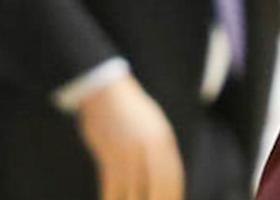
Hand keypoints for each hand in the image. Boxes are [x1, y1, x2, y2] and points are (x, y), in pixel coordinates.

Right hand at [78, 74, 184, 199]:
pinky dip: (112, 199)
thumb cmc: (131, 110)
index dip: (174, 195)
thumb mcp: (153, 126)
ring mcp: (129, 152)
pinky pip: (112, 186)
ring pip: (134, 190)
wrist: (105, 90)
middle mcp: (149, 148)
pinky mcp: (109, 154)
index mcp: (163, 140)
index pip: (173, 175)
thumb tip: (166, 173)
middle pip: (158, 186)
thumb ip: (160, 148)